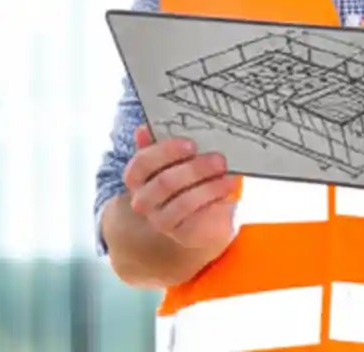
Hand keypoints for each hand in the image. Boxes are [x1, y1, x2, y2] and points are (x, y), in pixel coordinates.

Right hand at [123, 125, 237, 250]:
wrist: (202, 212)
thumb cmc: (186, 177)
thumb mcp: (176, 157)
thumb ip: (161, 142)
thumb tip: (143, 129)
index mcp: (136, 176)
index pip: (142, 162)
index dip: (166, 152)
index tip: (191, 144)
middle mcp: (143, 200)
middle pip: (164, 183)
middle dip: (194, 169)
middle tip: (219, 159)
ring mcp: (160, 219)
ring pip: (183, 202)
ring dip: (208, 186)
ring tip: (227, 175)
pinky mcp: (181, 234)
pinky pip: (196, 218)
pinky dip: (214, 201)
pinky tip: (227, 190)